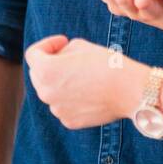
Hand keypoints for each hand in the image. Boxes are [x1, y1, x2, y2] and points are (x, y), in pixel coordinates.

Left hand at [24, 34, 143, 128]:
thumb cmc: (106, 63)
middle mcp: (46, 93)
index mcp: (46, 71)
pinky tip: (89, 91)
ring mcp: (57, 110)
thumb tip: (56, 61)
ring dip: (60, 82)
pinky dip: (71, 98)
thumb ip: (60, 52)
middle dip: (50, 63)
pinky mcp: (69, 121)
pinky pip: (63, 106)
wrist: (129, 91)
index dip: (47, 44)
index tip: (63, 41)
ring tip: (84, 75)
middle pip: (38, 75)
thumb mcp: (79, 45)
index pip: (33, 54)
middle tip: (71, 57)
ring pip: (51, 92)